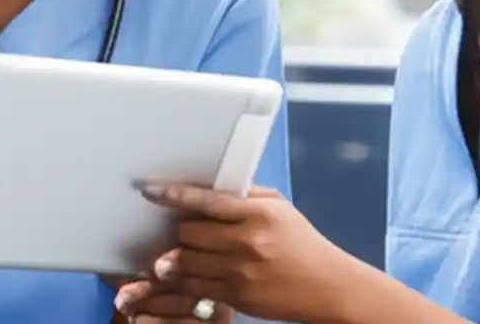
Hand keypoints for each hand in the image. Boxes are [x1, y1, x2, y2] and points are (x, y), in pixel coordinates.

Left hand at [114, 184, 359, 322]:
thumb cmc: (303, 243)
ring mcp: (240, 272)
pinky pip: (196, 287)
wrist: (329, 287)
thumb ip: (246, 194)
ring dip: (175, 257)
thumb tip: (210, 183)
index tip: (150, 191)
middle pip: (189, 232)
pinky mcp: (237, 296)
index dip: (174, 195)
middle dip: (181, 230)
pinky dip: (184, 280)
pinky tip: (180, 276)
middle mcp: (247, 242)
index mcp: (258, 214)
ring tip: (171, 255)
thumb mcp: (280, 209)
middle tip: (182, 231)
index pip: (206, 200)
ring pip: (186, 260)